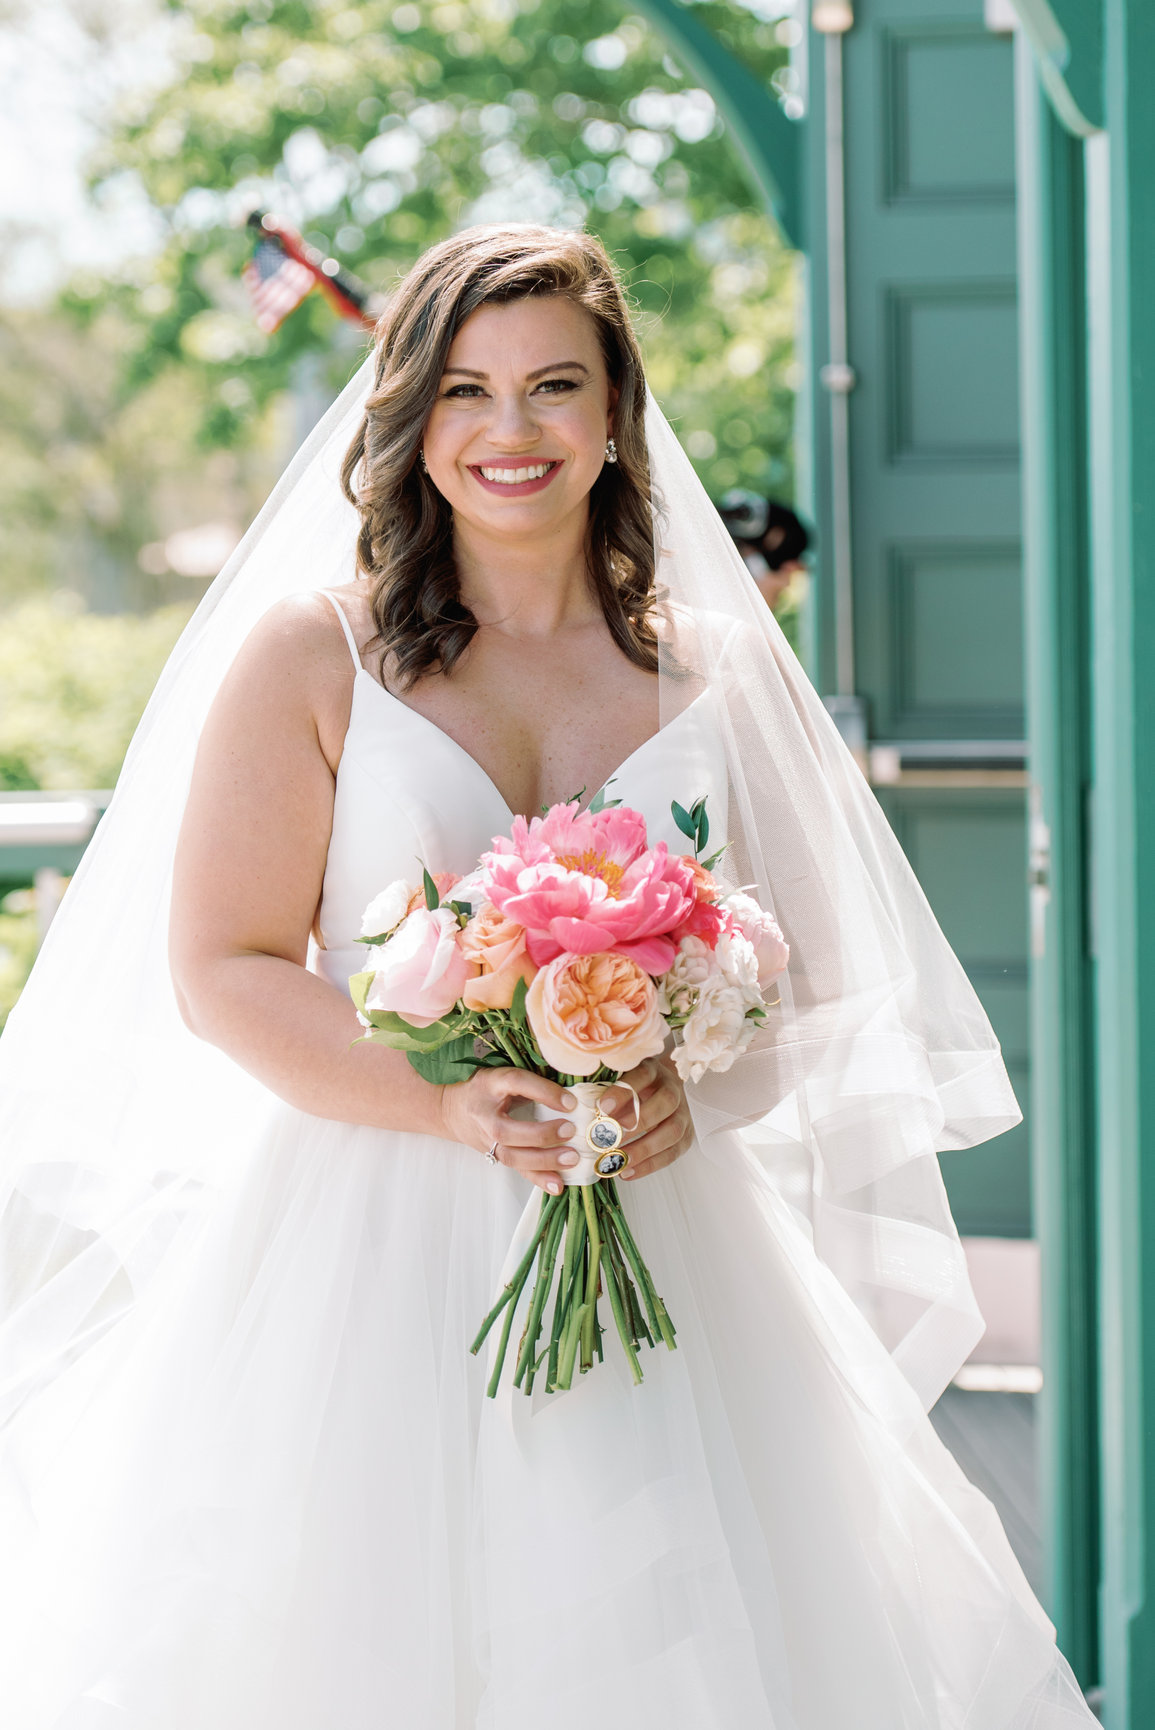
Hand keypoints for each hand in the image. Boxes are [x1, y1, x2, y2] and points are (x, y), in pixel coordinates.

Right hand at [437, 1067, 580, 1194]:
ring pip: (514, 1156)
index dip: (544, 1092)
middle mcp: (487, 1116)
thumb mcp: (504, 1076)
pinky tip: (558, 1185)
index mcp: (491, 1085)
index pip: (517, 1084)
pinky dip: (539, 1179)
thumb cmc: (484, 1090)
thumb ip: (532, 1083)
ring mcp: (490, 1141)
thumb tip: (570, 1096)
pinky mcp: (497, 1156)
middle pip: (509, 1131)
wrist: (452, 1111)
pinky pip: (519, 1170)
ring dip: (544, 1160)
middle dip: (541, 1134)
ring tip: (571, 1159)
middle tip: (569, 1130)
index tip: (570, 1101)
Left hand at [605, 1053, 692, 1181]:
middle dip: (637, 1121)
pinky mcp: (685, 1136)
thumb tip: (582, 1110)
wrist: (661, 1088)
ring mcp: (683, 1113)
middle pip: (665, 1102)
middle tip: (611, 1137)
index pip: (642, 1076)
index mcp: (653, 1070)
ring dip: (644, 1148)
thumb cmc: (631, 1087)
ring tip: (618, 1160)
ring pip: (672, 1131)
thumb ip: (605, 1090)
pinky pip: (672, 1153)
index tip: (602, 1108)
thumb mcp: (619, 1080)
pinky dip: (649, 1165)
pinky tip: (627, 1172)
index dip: (623, 1092)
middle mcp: (673, 1089)